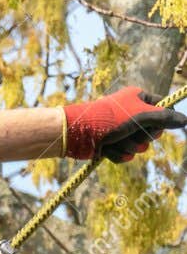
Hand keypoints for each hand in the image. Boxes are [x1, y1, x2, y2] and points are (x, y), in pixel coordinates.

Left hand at [63, 86, 186, 163]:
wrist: (77, 134)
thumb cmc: (109, 119)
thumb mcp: (141, 116)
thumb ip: (165, 118)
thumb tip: (184, 120)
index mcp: (138, 98)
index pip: (163, 108)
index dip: (162, 121)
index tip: (156, 126)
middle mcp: (131, 112)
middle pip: (152, 131)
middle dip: (141, 137)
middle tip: (130, 132)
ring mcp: (121, 129)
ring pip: (138, 146)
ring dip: (127, 147)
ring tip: (114, 141)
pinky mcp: (111, 144)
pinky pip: (125, 154)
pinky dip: (117, 155)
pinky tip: (106, 149)